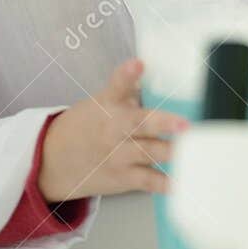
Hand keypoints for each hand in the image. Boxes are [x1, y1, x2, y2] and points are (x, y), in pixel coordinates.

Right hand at [38, 58, 188, 201]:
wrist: (52, 162)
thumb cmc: (88, 126)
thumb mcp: (102, 103)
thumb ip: (130, 91)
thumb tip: (159, 72)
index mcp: (108, 105)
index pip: (116, 86)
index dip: (127, 75)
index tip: (138, 64)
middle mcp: (114, 129)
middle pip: (138, 123)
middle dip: (162, 122)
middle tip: (184, 124)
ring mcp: (119, 155)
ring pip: (149, 152)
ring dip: (172, 152)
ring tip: (195, 150)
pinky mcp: (124, 177)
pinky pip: (148, 181)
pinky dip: (165, 184)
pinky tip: (183, 183)